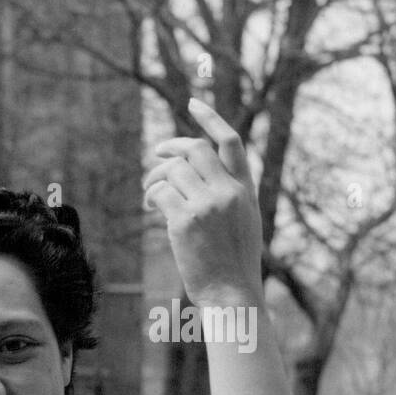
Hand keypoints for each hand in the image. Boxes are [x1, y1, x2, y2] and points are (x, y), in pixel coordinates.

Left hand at [142, 98, 263, 305]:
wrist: (232, 292)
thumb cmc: (234, 264)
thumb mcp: (244, 222)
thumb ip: (229, 195)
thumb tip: (197, 177)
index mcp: (246, 189)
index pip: (231, 141)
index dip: (211, 118)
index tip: (193, 102)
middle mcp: (228, 191)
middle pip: (195, 148)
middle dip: (170, 147)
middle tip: (156, 156)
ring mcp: (207, 205)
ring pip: (173, 170)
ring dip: (155, 177)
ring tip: (150, 192)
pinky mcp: (185, 221)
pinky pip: (160, 193)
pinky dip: (151, 196)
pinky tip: (151, 207)